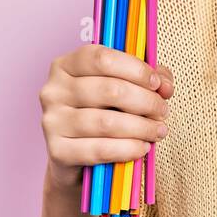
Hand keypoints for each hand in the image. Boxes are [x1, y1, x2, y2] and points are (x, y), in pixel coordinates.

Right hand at [38, 43, 173, 193]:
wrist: (75, 157)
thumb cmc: (102, 113)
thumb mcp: (122, 88)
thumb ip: (147, 79)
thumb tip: (164, 85)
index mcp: (66, 65)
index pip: (102, 58)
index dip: (136, 69)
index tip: (157, 84)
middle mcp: (53, 90)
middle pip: (110, 90)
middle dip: (146, 101)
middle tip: (162, 111)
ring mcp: (52, 121)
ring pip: (107, 122)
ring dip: (142, 127)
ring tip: (158, 131)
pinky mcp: (57, 151)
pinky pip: (100, 149)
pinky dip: (128, 149)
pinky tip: (143, 147)